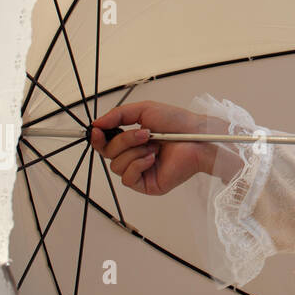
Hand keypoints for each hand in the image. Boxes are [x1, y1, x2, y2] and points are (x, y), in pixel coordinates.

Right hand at [89, 101, 219, 195]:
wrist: (198, 136)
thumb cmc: (178, 123)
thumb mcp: (144, 110)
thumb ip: (118, 115)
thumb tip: (96, 124)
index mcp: (133, 140)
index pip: (106, 145)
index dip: (98, 139)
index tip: (96, 131)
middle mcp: (135, 156)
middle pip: (109, 154)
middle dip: (124, 141)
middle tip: (145, 134)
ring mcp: (141, 171)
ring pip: (116, 166)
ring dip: (135, 152)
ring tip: (155, 145)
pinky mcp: (148, 184)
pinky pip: (128, 179)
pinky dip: (138, 165)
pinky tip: (153, 158)